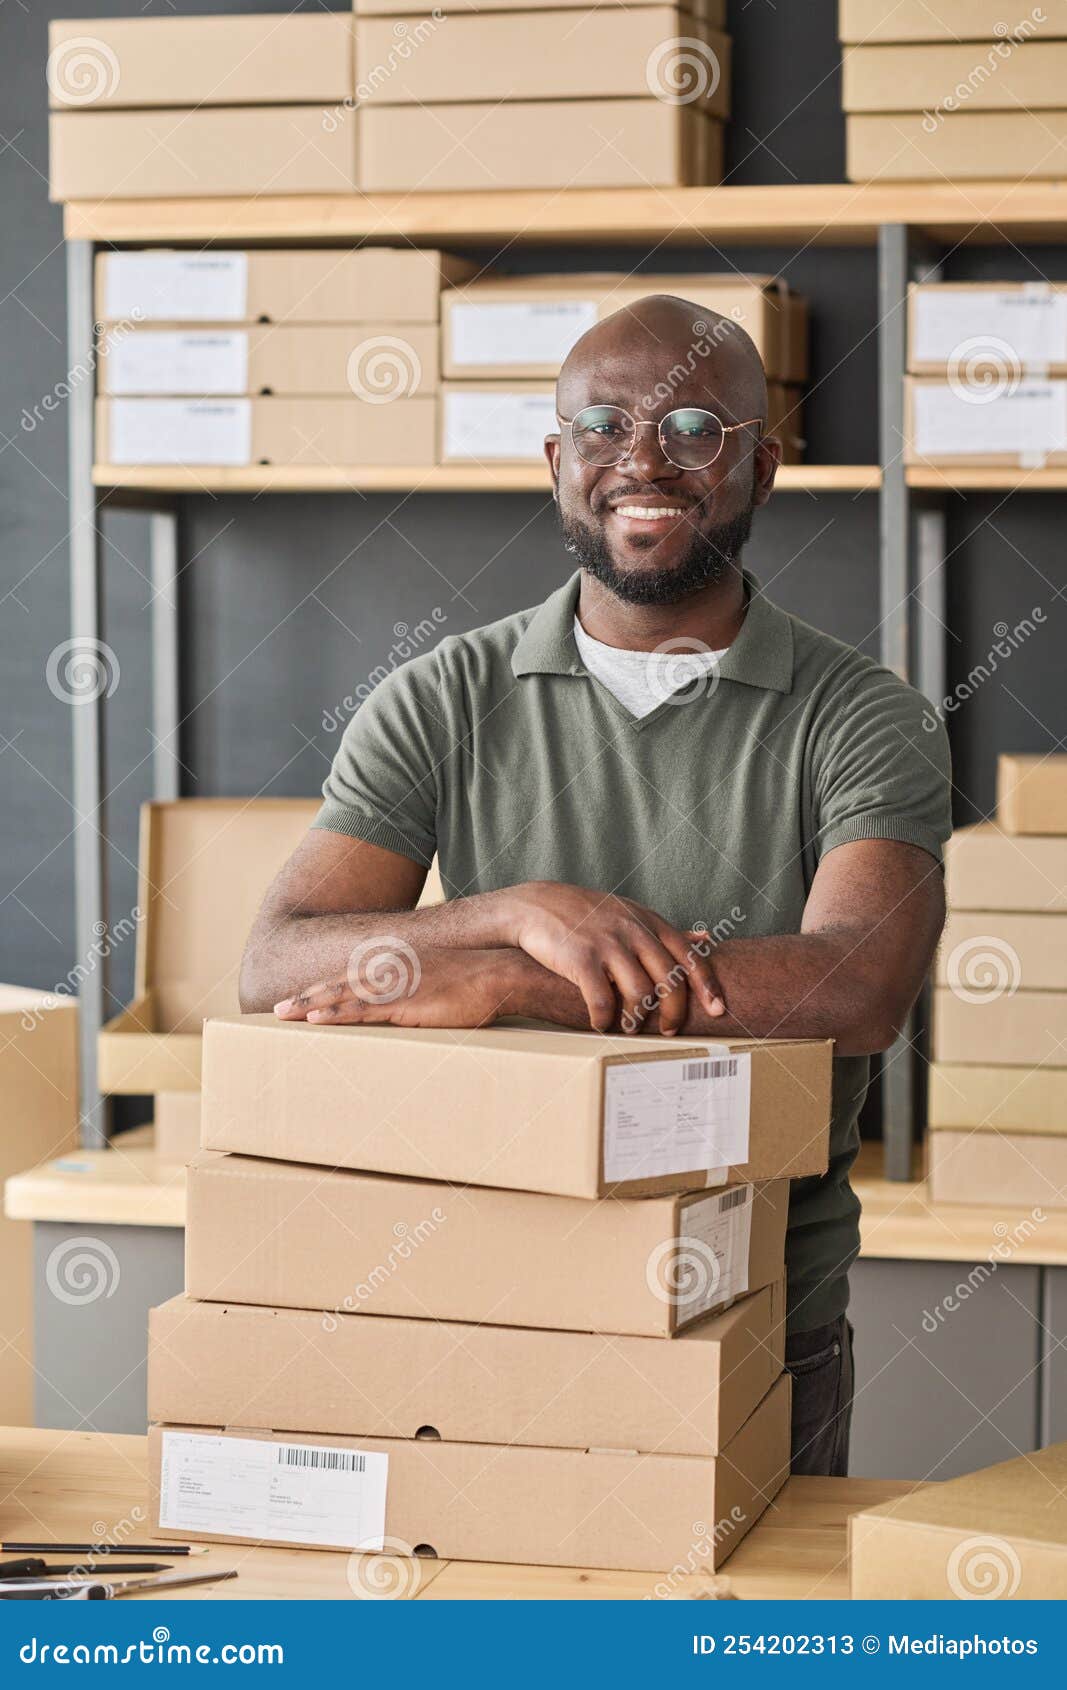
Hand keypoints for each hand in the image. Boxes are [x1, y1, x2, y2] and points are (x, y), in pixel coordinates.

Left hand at [274, 946, 517, 1028]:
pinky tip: (315, 1019)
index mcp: (399, 965)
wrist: (500, 974)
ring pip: (342, 995)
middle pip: (339, 983)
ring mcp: (396, 985)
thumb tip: (415, 1005)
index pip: (353, 977)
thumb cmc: (479, 982)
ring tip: (283, 1015)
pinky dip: (335, 1013)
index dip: (325, 988)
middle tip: (278, 1009)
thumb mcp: (444, 981)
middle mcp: (391, 970)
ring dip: (310, 1006)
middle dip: (306, 996)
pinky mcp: (405, 1003)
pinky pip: (362, 1010)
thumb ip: (423, 990)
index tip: (302, 998)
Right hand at [502, 882, 724, 1034]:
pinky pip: (603, 1000)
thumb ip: (666, 931)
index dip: (707, 986)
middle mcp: (632, 932)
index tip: (718, 1010)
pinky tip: (601, 1024)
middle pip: (669, 980)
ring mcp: (607, 944)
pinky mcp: (581, 959)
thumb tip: (705, 939)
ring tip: (629, 1028)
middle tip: (670, 1030)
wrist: (535, 905)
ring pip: (639, 994)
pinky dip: (605, 1019)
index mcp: (648, 922)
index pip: (689, 957)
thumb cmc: (587, 914)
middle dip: (674, 1012)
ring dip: (637, 1019)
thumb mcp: (631, 914)